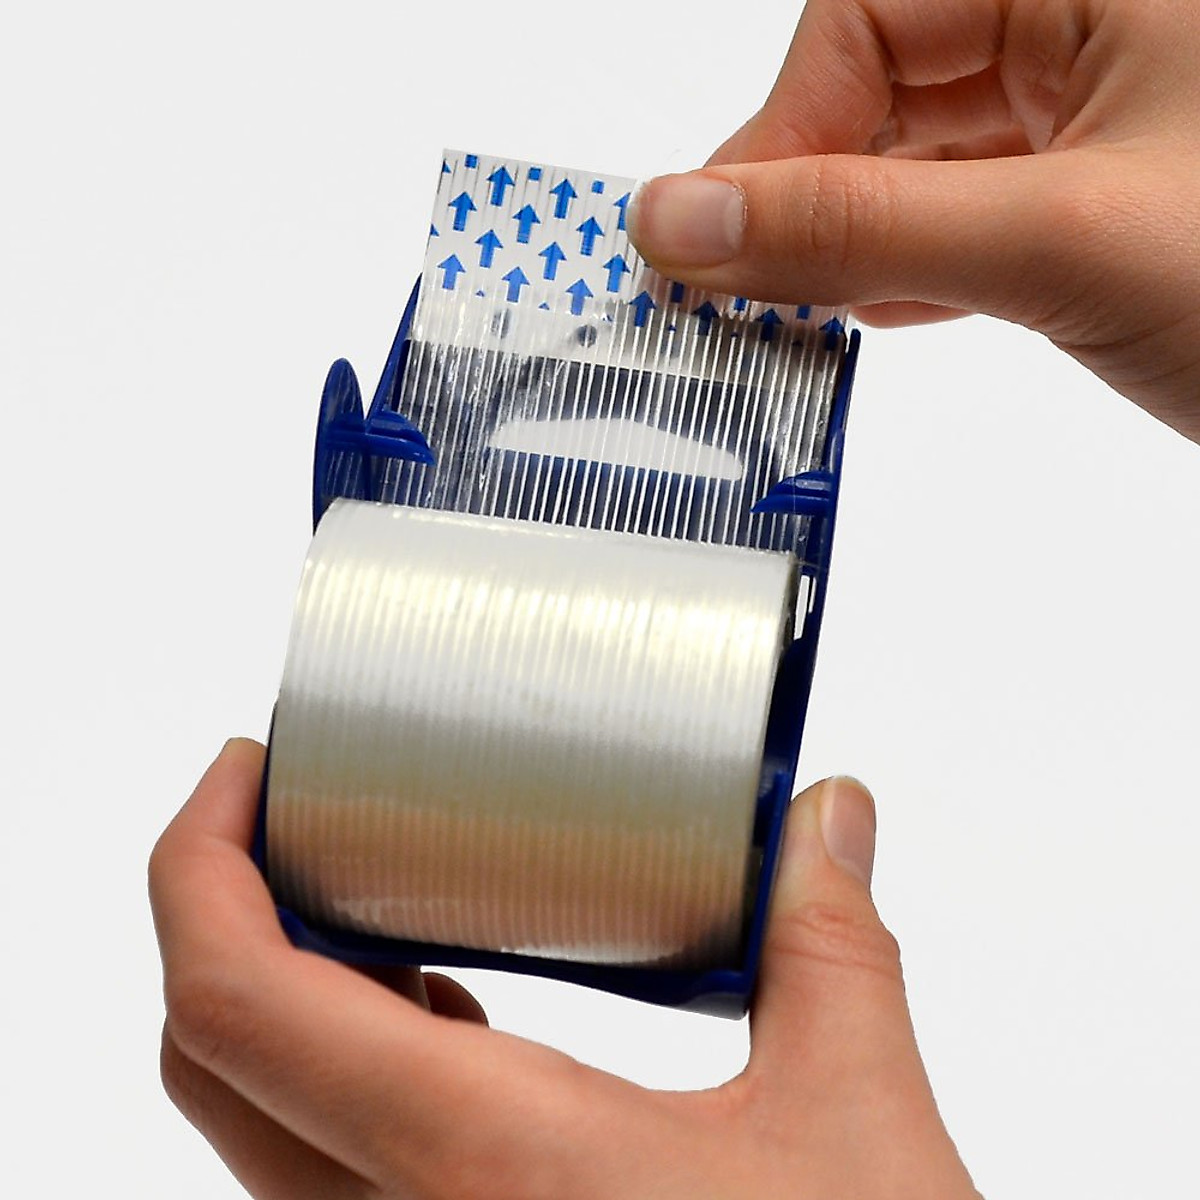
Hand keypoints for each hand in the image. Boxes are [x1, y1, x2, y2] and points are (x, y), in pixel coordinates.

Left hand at [151, 740, 979, 1198]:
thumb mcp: (852, 1129)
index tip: (244, 770)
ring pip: (258, 1114)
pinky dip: (337, 1059)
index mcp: (482, 1156)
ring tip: (362, 884)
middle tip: (292, 806)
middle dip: (224, 906)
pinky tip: (439, 1009)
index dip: (197, 865)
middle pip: (214, 1052)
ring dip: (279, 985)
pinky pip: (319, 1165)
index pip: (239, 1001)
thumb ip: (829, 945)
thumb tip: (824, 817)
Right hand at [627, 0, 1199, 442]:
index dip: (782, 126)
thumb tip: (685, 221)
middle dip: (805, 189)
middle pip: (884, 85)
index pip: (872, 16)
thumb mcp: (1057, 240)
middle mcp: (1091, 25)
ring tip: (785, 313)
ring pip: (916, 158)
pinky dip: (902, 270)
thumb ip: (856, 227)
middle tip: (732, 286)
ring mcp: (1092, 118)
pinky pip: (960, 215)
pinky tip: (865, 314)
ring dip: (844, 240)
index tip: (711, 235)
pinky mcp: (1089, 201)